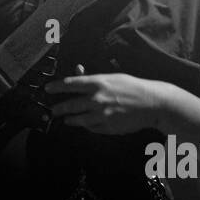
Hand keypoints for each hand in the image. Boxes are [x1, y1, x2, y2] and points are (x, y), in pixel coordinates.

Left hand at [43, 66, 164, 135]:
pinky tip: (84, 124)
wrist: (151, 104)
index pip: (70, 84)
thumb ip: (93, 78)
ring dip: (70, 120)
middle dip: (59, 109)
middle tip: (53, 111)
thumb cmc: (132, 87)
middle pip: (70, 105)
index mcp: (98, 83)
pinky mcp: (108, 127)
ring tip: (66, 119)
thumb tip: (78, 70)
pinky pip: (91, 128)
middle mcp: (97, 99)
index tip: (48, 89)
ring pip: (78, 120)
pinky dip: (86, 126)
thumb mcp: (112, 78)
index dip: (56, 87)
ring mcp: (102, 115)